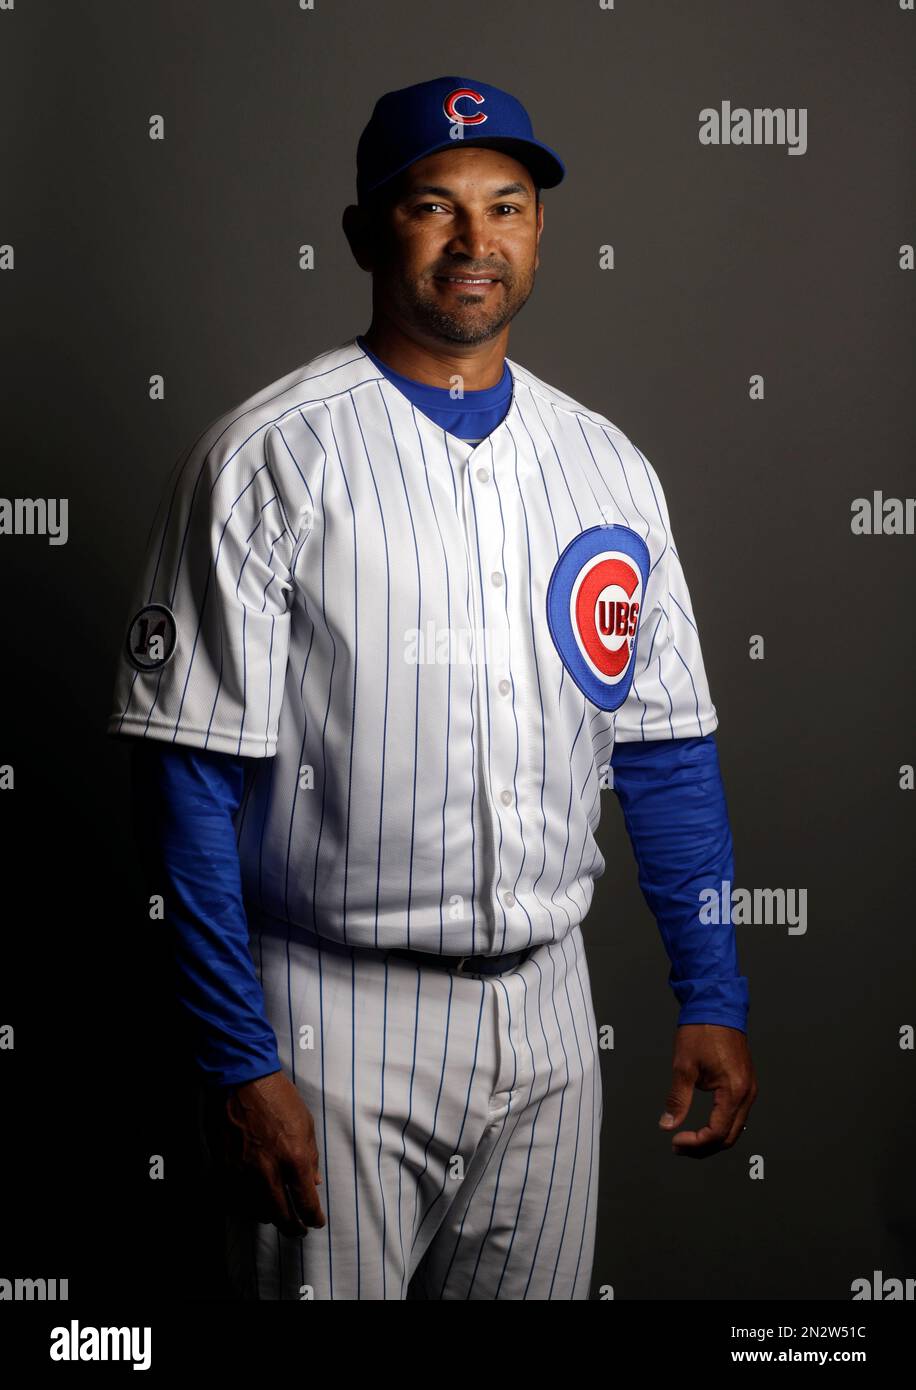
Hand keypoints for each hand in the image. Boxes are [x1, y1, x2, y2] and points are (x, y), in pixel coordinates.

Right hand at [206, 1071, 326, 1236]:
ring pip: (258, 1211)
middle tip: (299, 1231)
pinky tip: (257, 1207)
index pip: (306, 1202)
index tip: (317, 1221)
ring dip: (272, 1218)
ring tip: (280, 1218)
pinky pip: (238, 1200)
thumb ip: (310, 1157)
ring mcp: (244, 1171)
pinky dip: (250, 1208)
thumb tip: (314, 1182)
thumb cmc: (278, 1098)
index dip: (314, 1218)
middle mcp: (268, 1169)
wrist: (242, 1081)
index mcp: (294, 1157)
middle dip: (294, 1228)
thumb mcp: (305, 1124)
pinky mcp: (227, 1168)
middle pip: (282, 1215)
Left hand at [658, 1024, 757, 1157]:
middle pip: (729, 1136)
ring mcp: (749, 1088)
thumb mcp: (684, 1067)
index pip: (717, 1132)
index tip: (676, 1141)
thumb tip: (667, 1124)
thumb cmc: (702, 1031)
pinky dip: (721, 1124)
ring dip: (712, 1137)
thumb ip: (677, 1099)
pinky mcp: (746, 1083)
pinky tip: (703, 1123)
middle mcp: (747, 1093)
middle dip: (704, 1146)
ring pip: (735, 1128)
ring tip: (688, 1138)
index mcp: (734, 1091)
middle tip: (679, 1146)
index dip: (696, 1143)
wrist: (717, 1006)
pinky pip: (737, 1114)